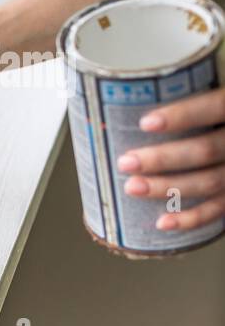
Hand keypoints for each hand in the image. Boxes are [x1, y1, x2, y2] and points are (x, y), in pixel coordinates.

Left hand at [119, 87, 224, 231]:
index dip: (183, 115)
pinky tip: (162, 223)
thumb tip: (112, 107)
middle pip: (207, 150)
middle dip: (163, 158)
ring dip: (168, 187)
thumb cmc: (206, 120)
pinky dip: (191, 218)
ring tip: (132, 187)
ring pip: (211, 182)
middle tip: (125, 162)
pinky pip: (219, 210)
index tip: (145, 123)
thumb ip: (179, 102)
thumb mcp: (204, 103)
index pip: (215, 107)